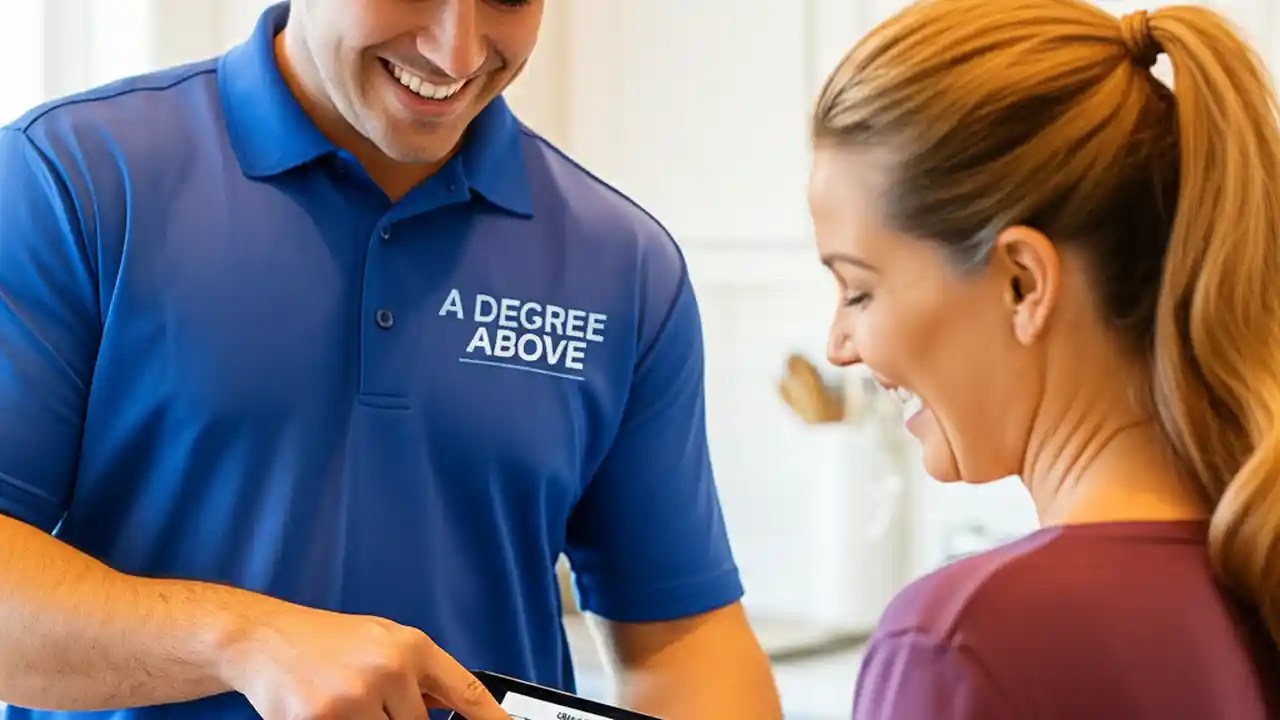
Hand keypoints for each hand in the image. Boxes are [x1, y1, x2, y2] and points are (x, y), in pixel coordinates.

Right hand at [219, 603, 508, 719]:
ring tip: (349, 704)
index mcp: (411, 647)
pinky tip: (330, 713)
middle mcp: (388, 670)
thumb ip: (421, 677)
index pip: (466, 694)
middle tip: (374, 705)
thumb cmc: (327, 642)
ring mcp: (354, 699)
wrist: (265, 640)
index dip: (490, 719)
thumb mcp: (383, 644)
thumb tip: (455, 711)